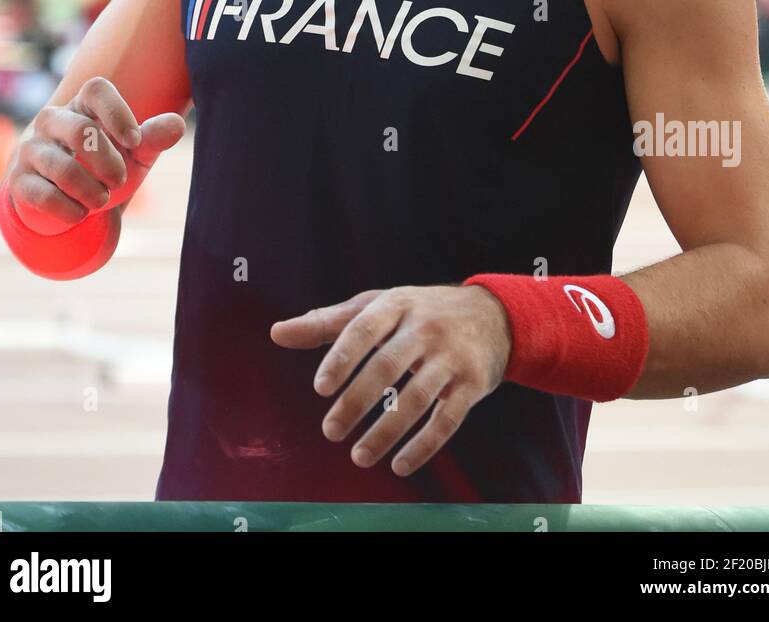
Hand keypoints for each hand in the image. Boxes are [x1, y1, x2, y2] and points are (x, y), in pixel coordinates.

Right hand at [6, 76, 185, 235]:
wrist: (65, 197)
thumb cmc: (105, 164)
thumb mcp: (135, 153)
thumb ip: (153, 138)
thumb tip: (178, 125)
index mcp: (83, 105)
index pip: (96, 90)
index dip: (118, 113)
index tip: (135, 142)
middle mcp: (52, 120)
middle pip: (79, 130)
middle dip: (107, 162)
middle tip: (120, 180)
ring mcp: (31, 149)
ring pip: (61, 167)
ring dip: (89, 191)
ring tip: (101, 200)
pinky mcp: (19, 180)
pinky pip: (41, 194)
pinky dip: (68, 209)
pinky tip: (79, 214)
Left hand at [269, 284, 511, 476]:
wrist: (492, 315)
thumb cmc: (419, 312)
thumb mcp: (377, 307)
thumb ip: (327, 323)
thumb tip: (277, 333)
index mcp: (397, 305)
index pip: (364, 330)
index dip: (342, 359)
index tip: (320, 389)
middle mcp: (426, 328)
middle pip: (388, 367)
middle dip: (357, 402)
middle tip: (330, 431)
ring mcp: (451, 356)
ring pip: (417, 398)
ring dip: (386, 431)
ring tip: (358, 456)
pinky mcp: (472, 384)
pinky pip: (448, 419)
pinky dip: (424, 445)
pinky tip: (400, 464)